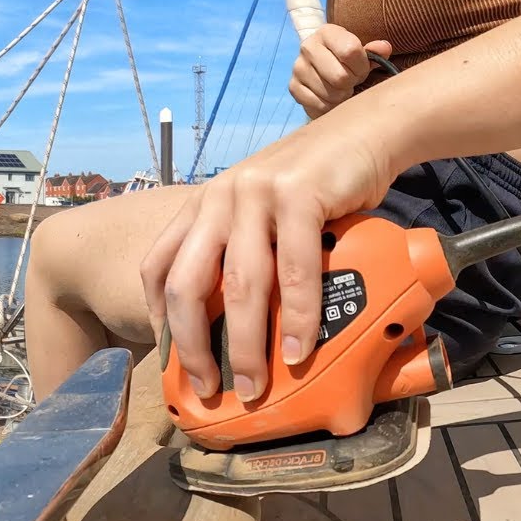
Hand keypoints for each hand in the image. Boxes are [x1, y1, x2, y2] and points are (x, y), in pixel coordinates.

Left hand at [140, 115, 396, 401]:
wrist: (363, 132)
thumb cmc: (312, 186)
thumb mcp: (259, 214)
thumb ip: (241, 253)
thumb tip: (239, 328)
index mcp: (200, 207)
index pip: (156, 268)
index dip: (159, 319)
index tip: (172, 361)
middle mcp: (217, 199)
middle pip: (187, 284)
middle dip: (192, 346)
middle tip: (208, 388)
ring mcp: (254, 195)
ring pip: (241, 284)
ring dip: (245, 344)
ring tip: (253, 384)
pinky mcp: (298, 194)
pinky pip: (293, 268)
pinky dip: (296, 316)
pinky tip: (298, 349)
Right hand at [289, 24, 391, 118]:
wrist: (323, 64)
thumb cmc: (347, 58)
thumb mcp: (362, 51)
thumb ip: (375, 51)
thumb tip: (384, 49)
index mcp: (327, 32)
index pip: (350, 51)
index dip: (362, 66)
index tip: (362, 69)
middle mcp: (308, 47)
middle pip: (340, 77)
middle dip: (351, 83)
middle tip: (351, 81)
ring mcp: (298, 68)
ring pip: (330, 94)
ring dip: (341, 96)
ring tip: (341, 88)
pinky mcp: (293, 87)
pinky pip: (317, 105)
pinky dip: (329, 106)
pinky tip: (331, 98)